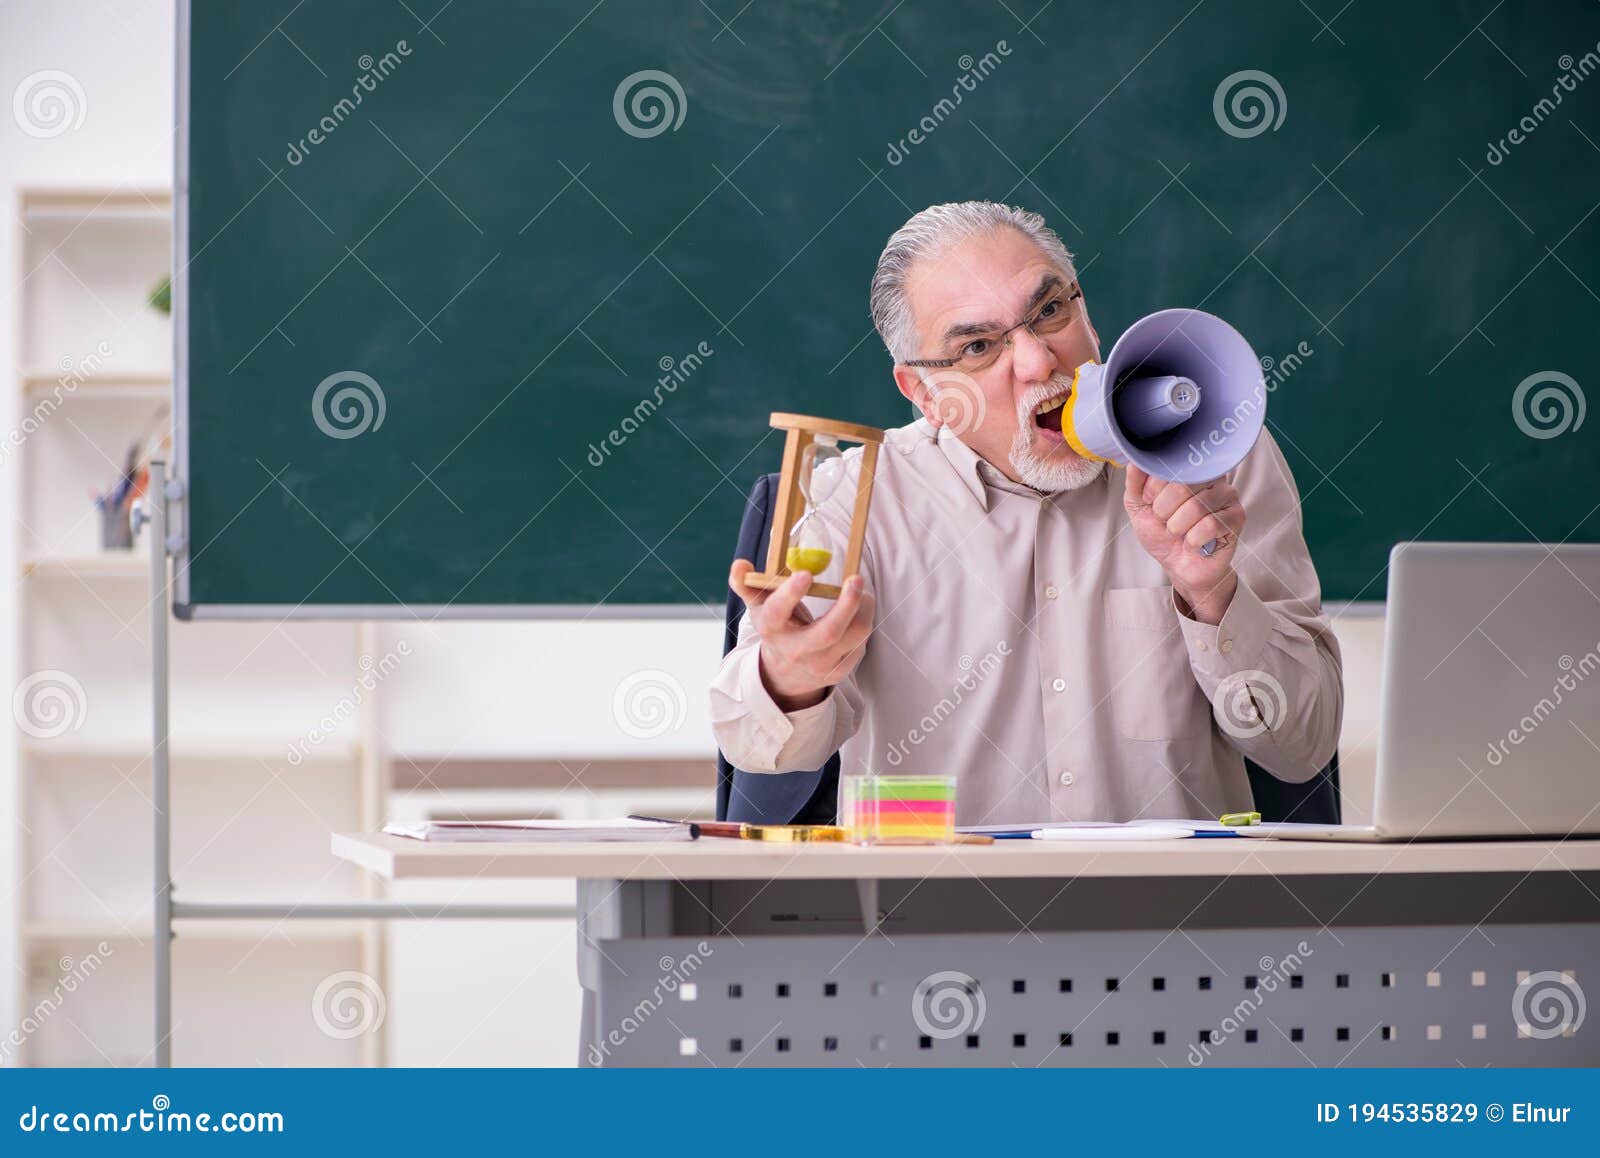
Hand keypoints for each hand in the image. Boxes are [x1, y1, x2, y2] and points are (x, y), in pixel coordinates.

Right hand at [728, 559, 875, 710]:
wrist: (785, 673)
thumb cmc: (777, 628)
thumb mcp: (759, 607)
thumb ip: (746, 584)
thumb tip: (740, 565)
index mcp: (772, 629)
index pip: (778, 613)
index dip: (790, 594)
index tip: (805, 574)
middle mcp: (796, 651)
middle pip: (828, 631)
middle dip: (847, 604)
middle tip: (856, 579)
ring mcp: (820, 665)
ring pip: (854, 636)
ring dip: (863, 608)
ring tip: (859, 590)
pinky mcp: (839, 671)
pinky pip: (861, 644)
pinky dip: (863, 622)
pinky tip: (858, 611)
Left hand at [1122, 464, 1244, 624]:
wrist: (1178, 565)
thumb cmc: (1162, 533)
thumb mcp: (1139, 507)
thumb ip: (1135, 483)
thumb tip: (1135, 460)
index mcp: (1189, 468)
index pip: (1169, 465)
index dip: (1153, 488)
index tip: (1151, 501)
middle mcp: (1212, 476)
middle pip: (1183, 484)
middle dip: (1164, 510)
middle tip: (1166, 521)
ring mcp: (1228, 495)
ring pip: (1197, 506)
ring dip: (1178, 527)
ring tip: (1180, 533)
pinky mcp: (1236, 517)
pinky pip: (1210, 525)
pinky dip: (1194, 539)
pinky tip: (1195, 543)